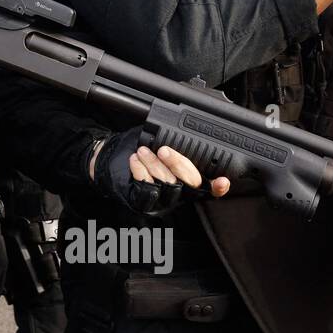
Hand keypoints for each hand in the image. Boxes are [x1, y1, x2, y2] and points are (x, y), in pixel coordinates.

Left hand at [91, 129, 229, 217]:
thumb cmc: (139, 149)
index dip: (218, 187)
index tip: (222, 181)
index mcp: (187, 180)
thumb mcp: (158, 142)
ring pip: (167, 185)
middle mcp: (178, 193)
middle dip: (179, 164)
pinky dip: (140, 172)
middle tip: (164, 150)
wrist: (110, 159)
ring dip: (155, 165)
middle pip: (190, 183)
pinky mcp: (143, 203)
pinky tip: (135, 160)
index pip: (209, 188)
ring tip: (143, 151)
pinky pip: (146, 190)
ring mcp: (161, 200)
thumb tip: (181, 130)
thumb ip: (174, 141)